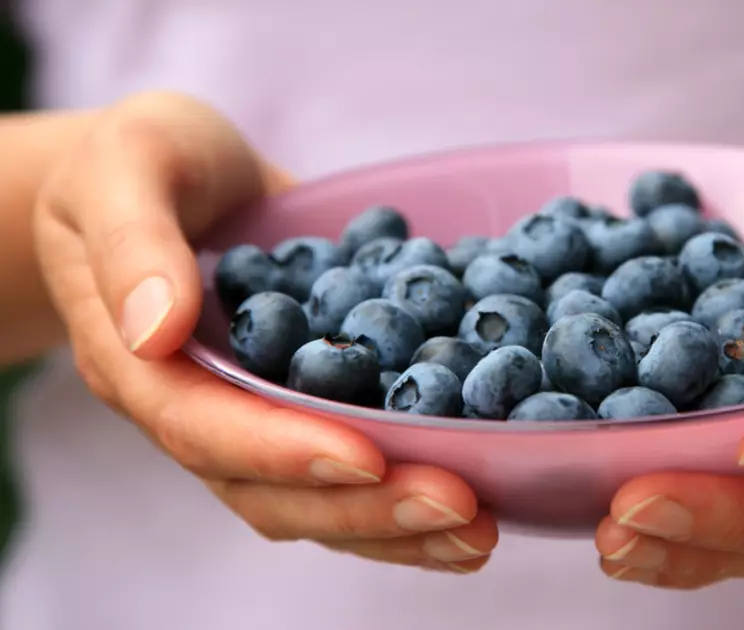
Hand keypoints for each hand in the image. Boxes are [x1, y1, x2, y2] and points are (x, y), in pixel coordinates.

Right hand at [33, 92, 495, 572]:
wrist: (168, 175)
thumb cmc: (140, 159)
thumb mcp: (126, 166)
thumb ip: (134, 242)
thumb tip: (157, 329)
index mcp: (141, 365)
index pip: (207, 429)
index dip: (285, 451)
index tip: (366, 458)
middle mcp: (198, 412)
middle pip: (273, 491)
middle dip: (367, 506)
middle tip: (459, 508)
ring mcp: (255, 418)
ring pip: (319, 500)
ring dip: (399, 524)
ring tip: (481, 530)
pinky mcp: (307, 406)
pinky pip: (354, 467)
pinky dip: (411, 489)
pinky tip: (482, 498)